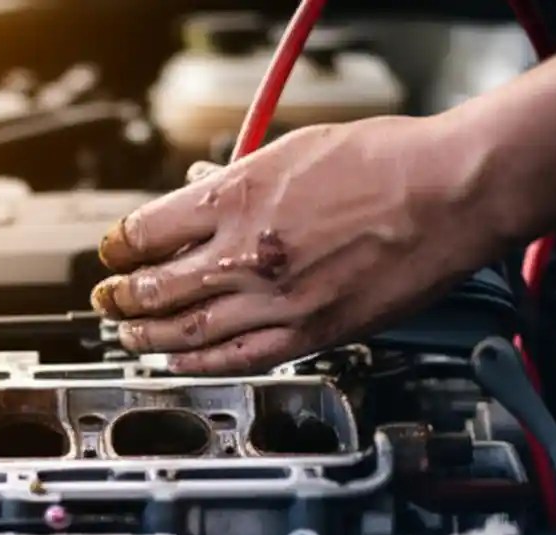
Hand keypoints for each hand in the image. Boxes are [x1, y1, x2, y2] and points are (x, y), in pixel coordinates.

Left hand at [90, 116, 502, 374]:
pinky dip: (195, 363)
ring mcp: (272, 298)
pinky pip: (235, 358)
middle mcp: (242, 252)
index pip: (145, 232)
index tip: (110, 253)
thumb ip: (235, 179)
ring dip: (146, 335)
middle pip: (154, 286)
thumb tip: (199, 188)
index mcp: (234, 197)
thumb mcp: (290, 150)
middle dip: (120, 297)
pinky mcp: (306, 332)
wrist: (449, 193)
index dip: (117, 248)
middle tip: (106, 301)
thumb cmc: (384, 162)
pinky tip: (175, 363)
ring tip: (128, 336)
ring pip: (184, 328)